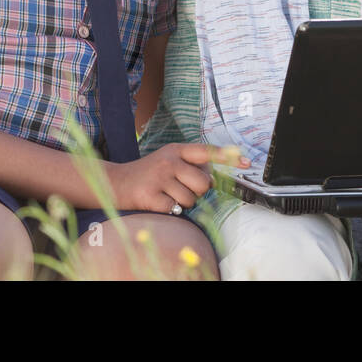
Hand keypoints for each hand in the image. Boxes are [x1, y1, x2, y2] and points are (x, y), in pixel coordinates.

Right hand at [108, 144, 249, 213]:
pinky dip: (170, 211)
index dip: (228, 157)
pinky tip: (158, 202)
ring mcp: (159, 177)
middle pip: (203, 183)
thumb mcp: (169, 162)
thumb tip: (214, 181)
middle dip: (198, 192)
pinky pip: (175, 210)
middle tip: (181, 189)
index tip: (246, 162)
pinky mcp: (150, 195)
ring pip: (190, 199)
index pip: (207, 152)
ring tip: (167, 195)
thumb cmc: (149, 174)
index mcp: (176, 150)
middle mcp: (169, 160)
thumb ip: (191, 167)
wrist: (116, 182)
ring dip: (183, 203)